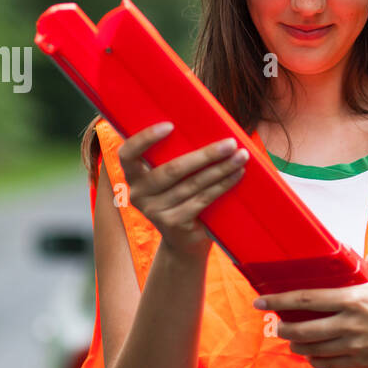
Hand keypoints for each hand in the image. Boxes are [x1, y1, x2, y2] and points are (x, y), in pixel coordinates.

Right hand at [117, 122, 247, 257]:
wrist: (185, 243)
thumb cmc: (182, 199)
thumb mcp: (172, 180)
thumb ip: (174, 157)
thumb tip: (206, 124)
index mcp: (133, 177)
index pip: (127, 154)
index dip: (145, 138)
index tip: (170, 125)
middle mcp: (138, 194)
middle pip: (172, 170)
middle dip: (205, 155)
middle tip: (230, 143)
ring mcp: (155, 211)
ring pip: (192, 185)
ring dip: (220, 169)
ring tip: (240, 157)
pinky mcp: (173, 224)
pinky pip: (202, 200)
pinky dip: (222, 185)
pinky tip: (237, 175)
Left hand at [254, 253, 367, 367]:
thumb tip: (365, 258)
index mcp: (354, 298)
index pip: (306, 300)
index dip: (278, 301)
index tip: (260, 302)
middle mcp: (349, 323)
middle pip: (303, 329)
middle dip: (283, 328)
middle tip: (276, 325)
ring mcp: (354, 345)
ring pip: (313, 349)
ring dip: (297, 346)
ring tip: (292, 341)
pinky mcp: (362, 362)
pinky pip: (329, 364)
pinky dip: (316, 360)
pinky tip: (313, 356)